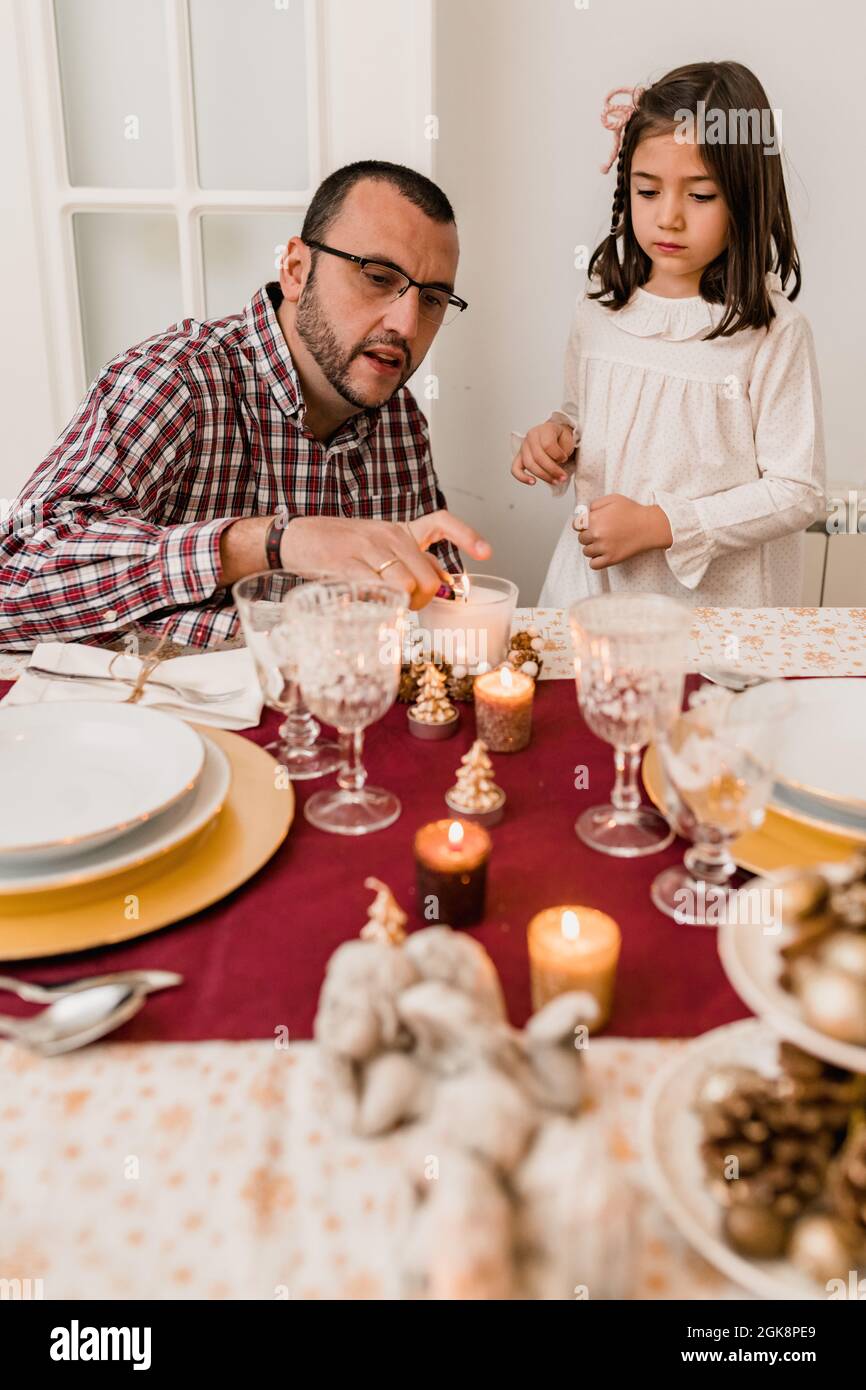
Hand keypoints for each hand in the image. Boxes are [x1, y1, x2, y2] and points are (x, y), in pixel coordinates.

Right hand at [280, 511, 490, 610]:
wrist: (296, 537)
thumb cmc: (339, 548)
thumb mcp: (380, 548)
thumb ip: (411, 562)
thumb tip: (444, 585)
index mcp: (400, 530)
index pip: (441, 523)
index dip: (467, 537)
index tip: (486, 552)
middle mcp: (388, 535)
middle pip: (428, 575)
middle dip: (426, 598)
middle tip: (411, 605)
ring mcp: (368, 548)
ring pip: (407, 585)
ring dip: (405, 605)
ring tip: (392, 606)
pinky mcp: (347, 564)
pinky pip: (377, 589)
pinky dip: (382, 602)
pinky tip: (376, 605)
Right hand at [511, 419, 574, 485]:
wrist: (555, 436)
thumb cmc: (561, 438)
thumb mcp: (568, 439)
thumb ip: (563, 450)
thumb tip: (556, 464)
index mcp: (543, 430)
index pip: (548, 445)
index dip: (558, 455)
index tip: (565, 458)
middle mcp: (531, 437)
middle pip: (538, 457)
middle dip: (552, 470)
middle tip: (562, 477)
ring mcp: (523, 447)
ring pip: (529, 464)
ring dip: (543, 476)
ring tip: (555, 481)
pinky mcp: (519, 458)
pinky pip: (515, 469)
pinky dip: (522, 477)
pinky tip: (532, 482)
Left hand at [577, 496, 672, 569]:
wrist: (650, 526)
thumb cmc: (633, 512)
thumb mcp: (613, 499)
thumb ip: (595, 504)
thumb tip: (584, 513)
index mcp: (595, 519)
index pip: (576, 525)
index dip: (582, 525)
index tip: (588, 526)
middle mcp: (597, 534)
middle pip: (581, 539)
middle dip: (588, 536)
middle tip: (601, 533)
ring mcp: (604, 547)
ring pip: (586, 552)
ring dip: (592, 548)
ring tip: (604, 543)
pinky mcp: (611, 559)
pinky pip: (594, 565)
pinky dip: (596, 561)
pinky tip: (604, 554)